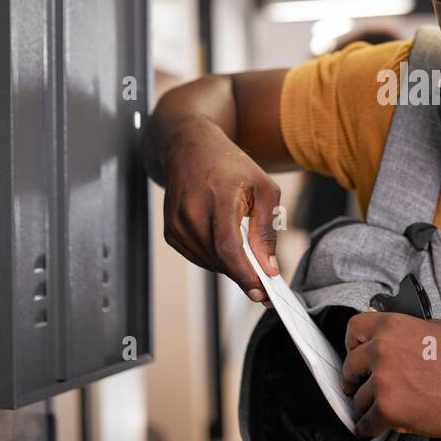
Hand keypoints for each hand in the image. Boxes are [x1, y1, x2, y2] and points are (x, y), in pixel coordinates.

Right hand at [159, 116, 280, 302]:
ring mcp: (176, 222)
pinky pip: (196, 256)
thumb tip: (269, 268)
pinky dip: (214, 259)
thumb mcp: (264, 188)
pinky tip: (226, 248)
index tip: (262, 292)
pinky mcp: (170, 231)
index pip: (228, 246)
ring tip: (248, 261)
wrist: (190, 148)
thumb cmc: (231, 166)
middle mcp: (191, 211)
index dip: (244, 273)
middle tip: (263, 285)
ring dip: (229, 267)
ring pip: (207, 261)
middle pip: (218, 258)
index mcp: (218, 197)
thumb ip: (266, 229)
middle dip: (242, 275)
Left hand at [340, 310, 440, 438]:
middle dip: (354, 379)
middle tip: (361, 388)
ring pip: (358, 399)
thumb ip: (406, 333)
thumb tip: (390, 336)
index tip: (354, 355)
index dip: (352, 345)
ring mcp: (384, 379)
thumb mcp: (435, 330)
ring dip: (369, 406)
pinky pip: (365, 423)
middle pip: (350, 366)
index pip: (353, 329)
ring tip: (387, 409)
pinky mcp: (388, 408)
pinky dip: (370, 429)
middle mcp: (383, 349)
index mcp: (394, 326)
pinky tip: (379, 428)